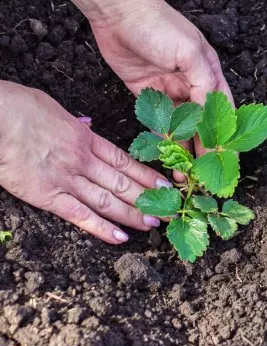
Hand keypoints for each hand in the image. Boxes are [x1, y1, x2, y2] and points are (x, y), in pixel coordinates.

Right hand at [0, 81, 171, 243]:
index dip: (147, 175)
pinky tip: (120, 238)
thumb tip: (85, 127)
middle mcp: (83, 161)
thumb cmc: (18, 107)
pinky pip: (80, 215)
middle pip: (123, 183)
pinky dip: (101, 228)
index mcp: (86, 139)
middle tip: (169, 210)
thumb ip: (74, 124)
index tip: (164, 185)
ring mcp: (67, 179)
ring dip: (133, 214)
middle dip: (148, 199)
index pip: (124, 161)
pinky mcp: (48, 195)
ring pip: (108, 200)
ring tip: (154, 225)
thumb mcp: (55, 109)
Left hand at [90, 0, 232, 158]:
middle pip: (201, 122)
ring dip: (182, 148)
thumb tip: (210, 114)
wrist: (117, 10)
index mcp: (208, 71)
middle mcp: (191, 82)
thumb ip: (204, 84)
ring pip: (180, 126)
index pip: (222, 109)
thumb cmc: (159, 26)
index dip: (225, 134)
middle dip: (203, 148)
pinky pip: (157, 121)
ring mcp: (168, 88)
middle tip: (201, 174)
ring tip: (182, 172)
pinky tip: (164, 155)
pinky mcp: (145, 92)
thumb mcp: (190, 52)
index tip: (226, 160)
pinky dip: (162, 137)